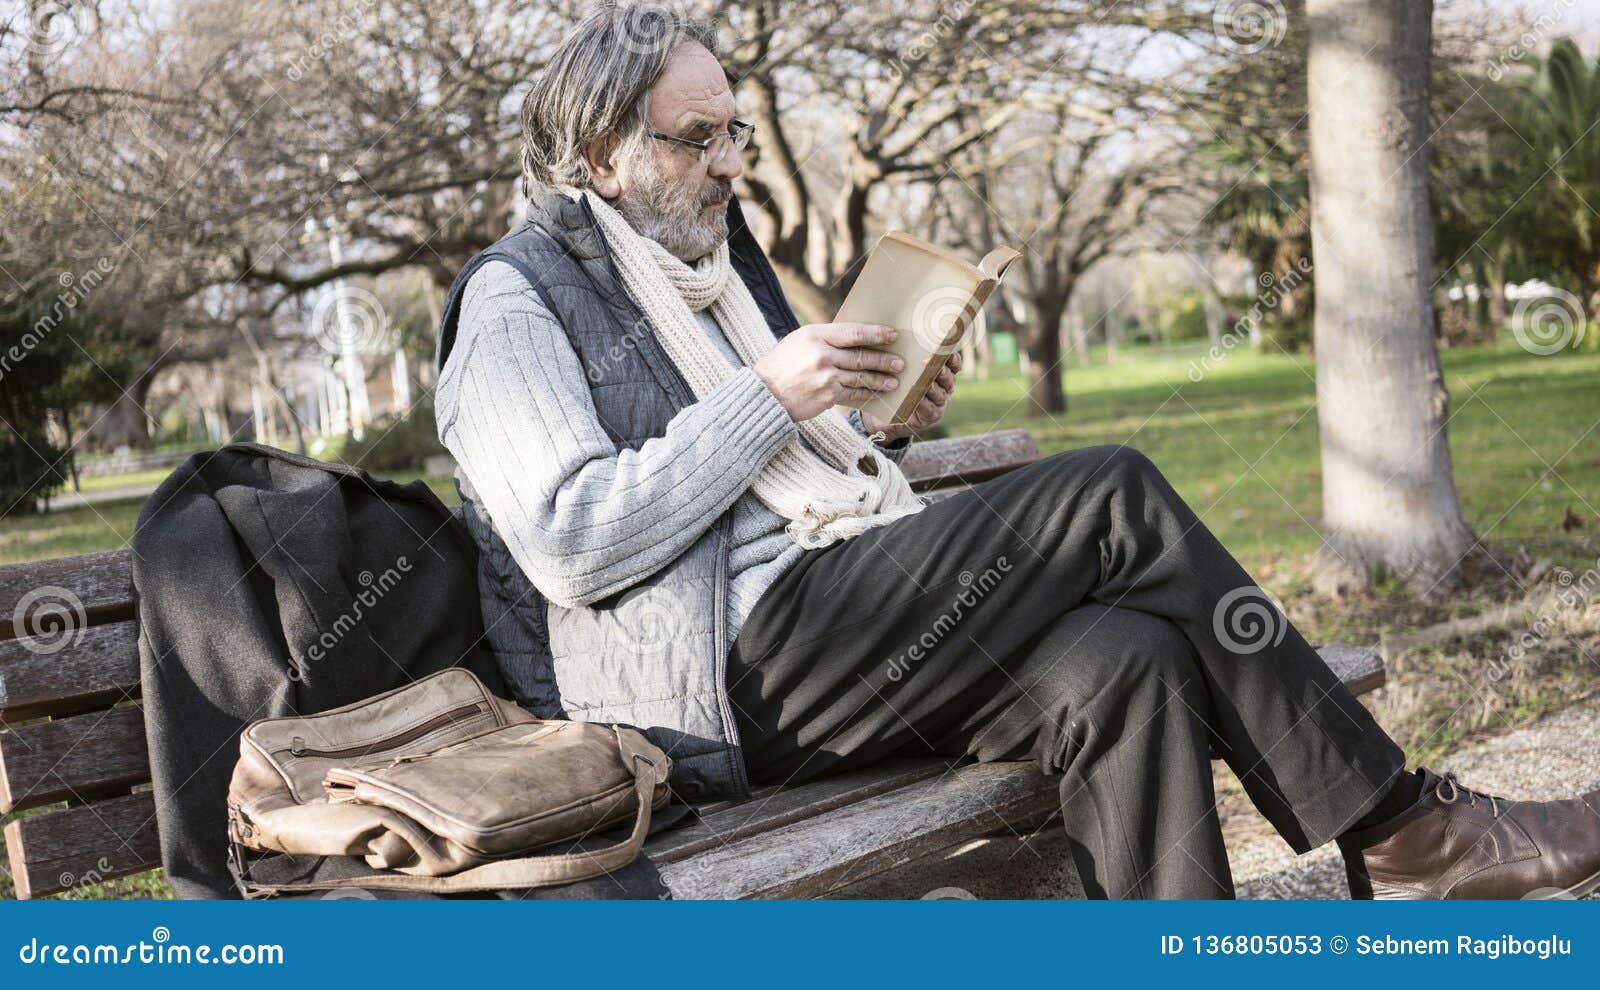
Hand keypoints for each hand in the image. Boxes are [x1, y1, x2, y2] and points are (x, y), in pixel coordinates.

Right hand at [753, 323, 905, 422]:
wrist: (765, 395)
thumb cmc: (782, 366)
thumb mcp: (799, 342)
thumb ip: (824, 340)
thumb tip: (855, 339)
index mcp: (815, 336)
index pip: (853, 332)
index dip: (876, 333)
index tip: (892, 335)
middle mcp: (822, 355)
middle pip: (861, 356)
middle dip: (884, 360)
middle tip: (900, 362)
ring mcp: (826, 377)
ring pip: (861, 377)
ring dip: (880, 379)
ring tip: (894, 381)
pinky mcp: (828, 396)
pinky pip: (854, 394)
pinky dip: (867, 394)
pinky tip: (877, 394)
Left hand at [862, 349, 960, 441]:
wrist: (887, 413)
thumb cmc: (897, 384)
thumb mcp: (903, 368)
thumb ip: (909, 356)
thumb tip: (900, 335)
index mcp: (943, 372)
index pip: (953, 364)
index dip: (953, 358)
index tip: (949, 350)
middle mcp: (945, 387)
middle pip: (949, 378)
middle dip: (943, 371)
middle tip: (936, 364)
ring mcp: (940, 402)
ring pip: (940, 393)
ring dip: (934, 387)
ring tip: (928, 382)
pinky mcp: (932, 416)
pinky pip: (930, 408)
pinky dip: (924, 403)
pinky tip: (918, 398)